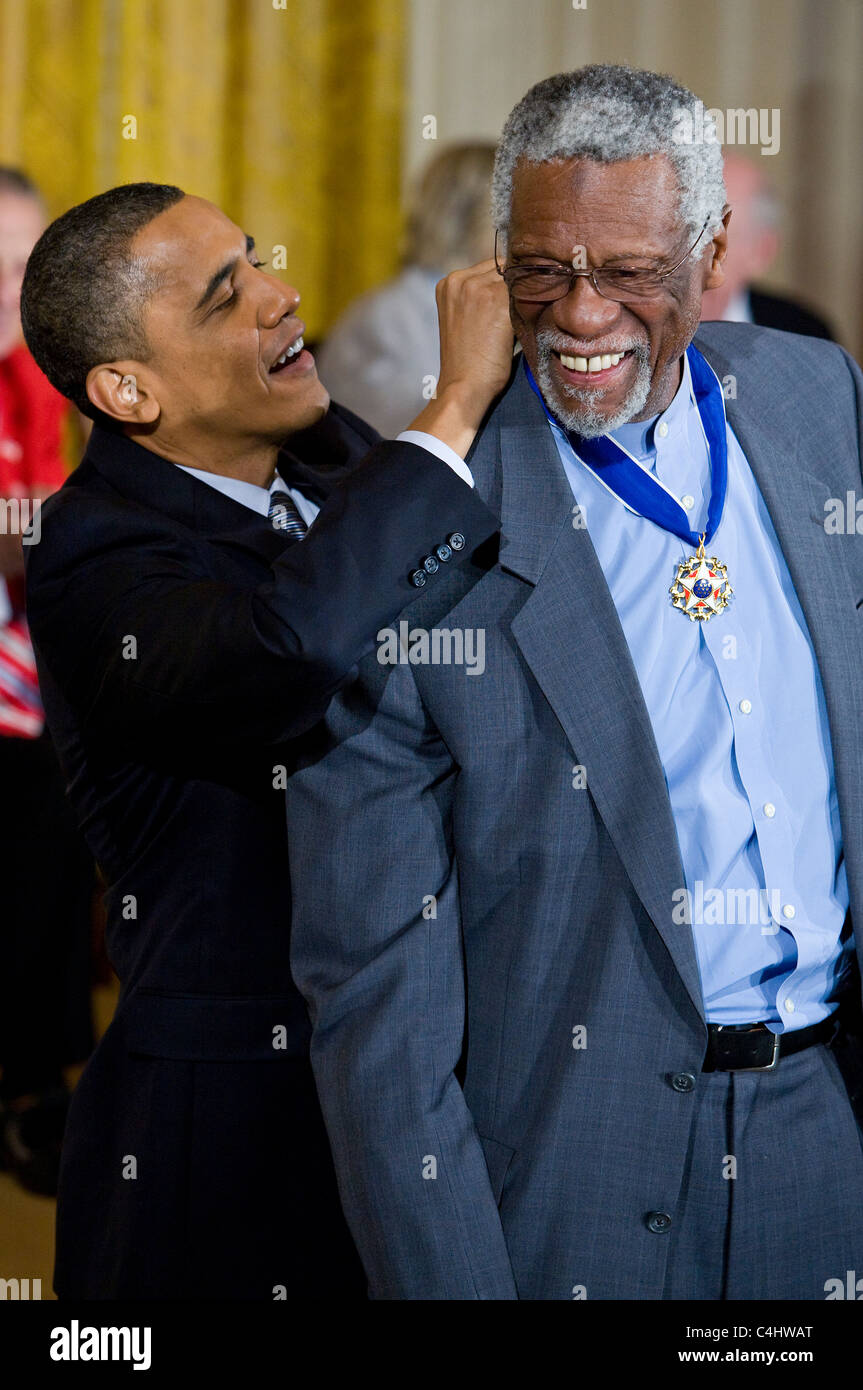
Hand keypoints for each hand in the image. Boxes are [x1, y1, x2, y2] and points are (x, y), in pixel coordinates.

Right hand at [407, 259, 513, 458]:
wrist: (463, 388)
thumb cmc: (468, 364)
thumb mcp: (465, 321)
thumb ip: (481, 298)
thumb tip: (516, 285)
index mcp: (447, 283)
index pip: (490, 269)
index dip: (508, 285)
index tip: (519, 301)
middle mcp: (459, 279)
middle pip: (503, 269)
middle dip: (517, 288)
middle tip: (528, 311)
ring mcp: (475, 286)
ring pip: (516, 279)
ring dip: (526, 296)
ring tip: (528, 320)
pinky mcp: (494, 299)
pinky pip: (524, 292)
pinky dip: (532, 306)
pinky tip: (532, 324)